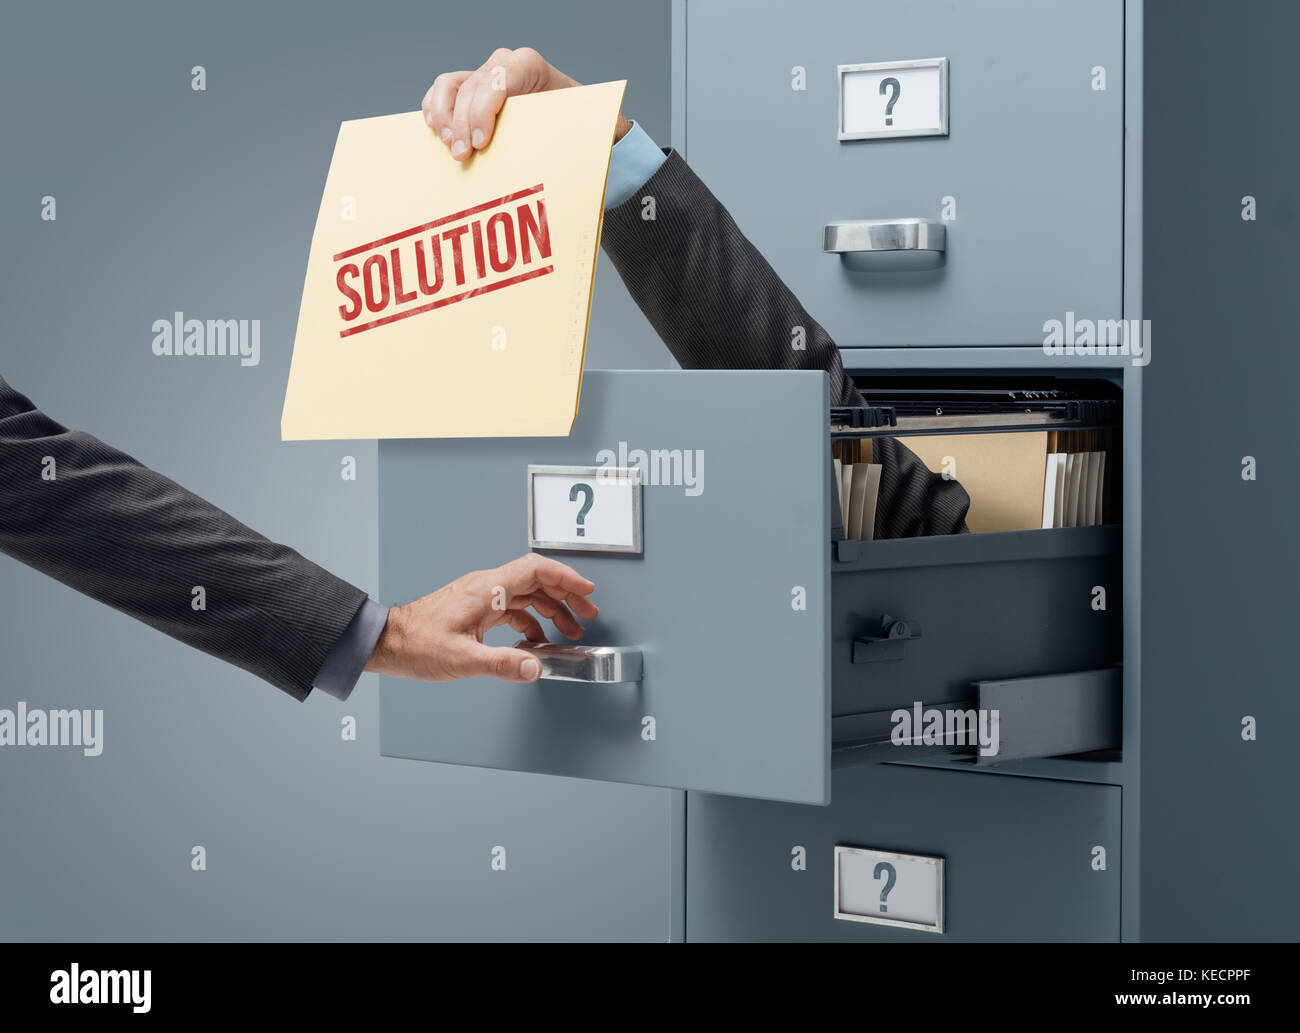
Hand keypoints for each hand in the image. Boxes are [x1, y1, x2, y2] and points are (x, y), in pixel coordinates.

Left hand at [364, 554, 597, 682]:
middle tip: (588, 612)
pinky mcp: (475, 609)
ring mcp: (481, 597)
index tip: (586, 590)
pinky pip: (512, 608)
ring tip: (570, 629)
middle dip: (566, 595)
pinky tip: (537, 641)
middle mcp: (486, 587)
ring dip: (551, 609)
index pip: (536, 570)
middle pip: (536, 580)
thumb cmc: (416, 644)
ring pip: (526, 594)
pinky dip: (531, 621)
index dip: (565, 577)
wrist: (387, 642)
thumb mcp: (462, 659)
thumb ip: (502, 664)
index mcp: (487, 589)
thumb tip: (535, 668)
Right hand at [422, 46, 632, 160]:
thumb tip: (578, 145)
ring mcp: (483, 76)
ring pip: (450, 85)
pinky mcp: (469, 91)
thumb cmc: (578, 124)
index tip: (481, 143)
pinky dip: (435, 110)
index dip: (484, 109)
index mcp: (531, 66)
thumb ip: (573, 128)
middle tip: (463, 156)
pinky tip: (437, 132)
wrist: (573, 122)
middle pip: (471, 87)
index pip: (499, 78)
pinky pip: (442, 92)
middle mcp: (503, 65)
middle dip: (462, 123)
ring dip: (445, 116)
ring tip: (450, 146)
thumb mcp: (583, 124)